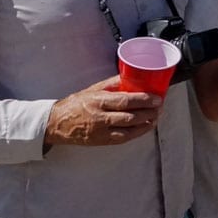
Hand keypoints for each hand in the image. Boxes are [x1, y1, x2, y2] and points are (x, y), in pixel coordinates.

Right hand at [44, 76, 162, 147]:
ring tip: (156, 116)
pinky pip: (124, 138)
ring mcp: (101, 132)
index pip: (125, 101)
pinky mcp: (102, 141)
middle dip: (149, 112)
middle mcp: (100, 117)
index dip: (144, 100)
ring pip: (129, 130)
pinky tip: (146, 127)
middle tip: (160, 106)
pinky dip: (138, 133)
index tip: (157, 97)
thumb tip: (133, 75)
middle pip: (130, 116)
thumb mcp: (93, 89)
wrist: (57, 123)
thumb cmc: (76, 104)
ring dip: (146, 123)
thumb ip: (113, 83)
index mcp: (98, 101)